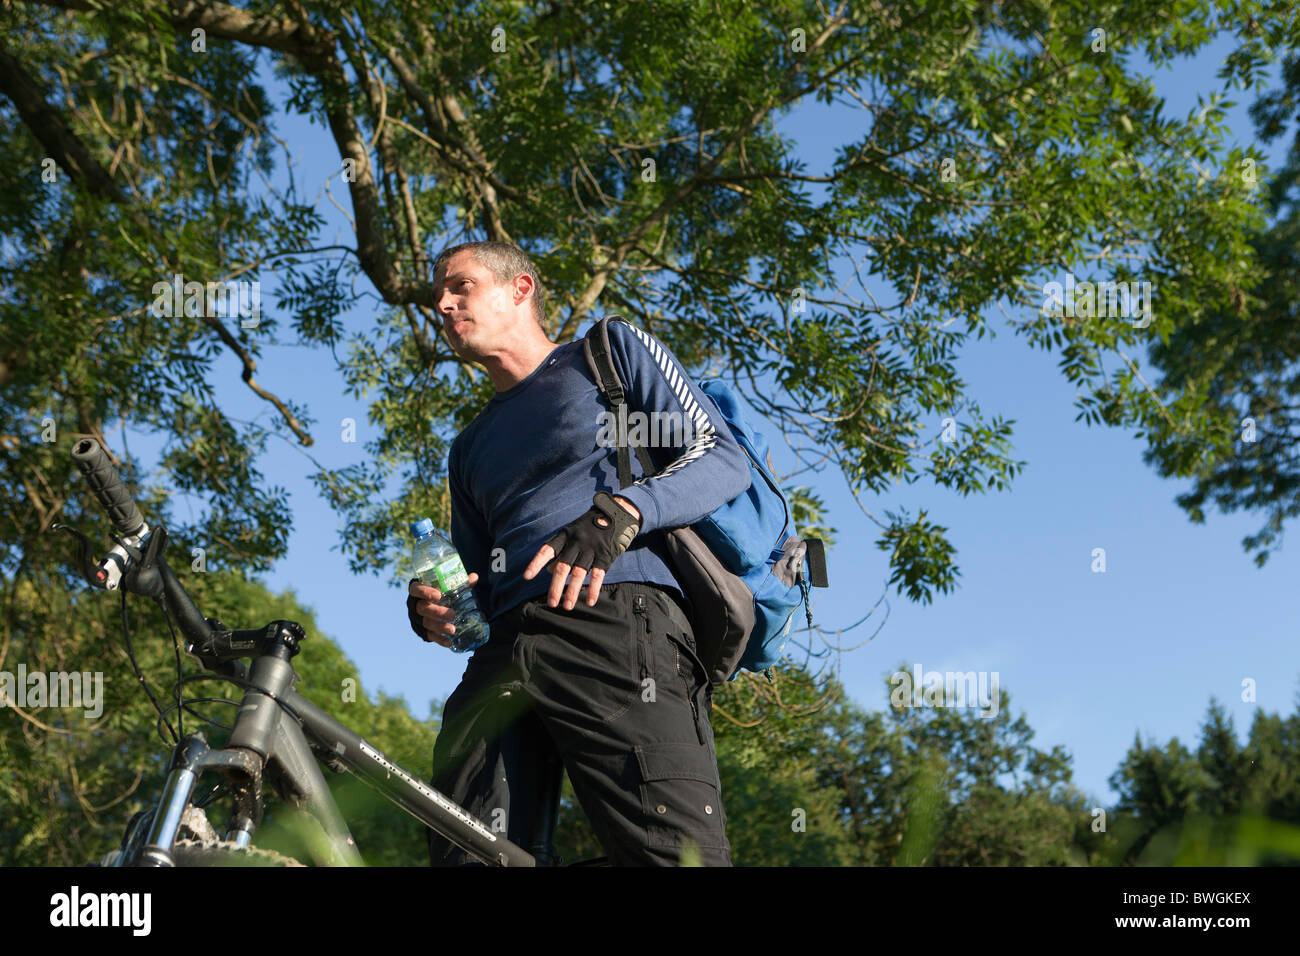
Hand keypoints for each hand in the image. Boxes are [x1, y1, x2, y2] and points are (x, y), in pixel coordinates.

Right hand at [408, 574, 478, 647]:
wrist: (432, 605)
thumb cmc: (439, 591)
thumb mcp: (446, 586)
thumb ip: (459, 582)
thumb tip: (474, 577)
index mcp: (418, 591)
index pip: (416, 589)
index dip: (425, 592)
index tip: (438, 595)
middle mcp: (415, 605)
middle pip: (422, 609)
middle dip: (437, 612)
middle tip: (452, 614)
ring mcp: (418, 619)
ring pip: (426, 623)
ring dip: (439, 627)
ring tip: (453, 630)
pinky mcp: (423, 631)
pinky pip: (430, 636)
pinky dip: (439, 640)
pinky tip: (449, 642)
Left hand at [523, 493, 640, 609]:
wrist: (615, 514)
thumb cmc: (588, 528)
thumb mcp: (571, 534)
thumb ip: (560, 551)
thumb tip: (548, 571)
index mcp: (564, 536)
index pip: (547, 551)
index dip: (536, 563)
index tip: (527, 577)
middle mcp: (576, 542)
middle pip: (563, 567)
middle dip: (556, 587)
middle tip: (552, 603)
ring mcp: (591, 549)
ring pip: (579, 574)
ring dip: (572, 592)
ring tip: (567, 606)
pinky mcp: (605, 556)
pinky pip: (598, 575)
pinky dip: (594, 590)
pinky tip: (590, 601)